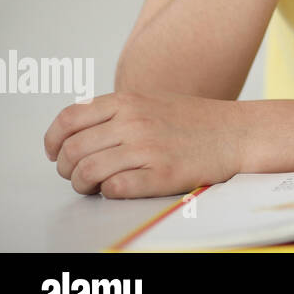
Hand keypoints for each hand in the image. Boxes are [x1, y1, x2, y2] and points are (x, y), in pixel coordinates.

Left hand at [44, 92, 244, 197]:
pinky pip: (114, 189)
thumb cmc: (197, 121)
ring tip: (97, 185)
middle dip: (67, 169)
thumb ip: (117, 112)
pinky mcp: (162, 174)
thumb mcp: (153, 102)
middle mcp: (133, 122)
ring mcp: (147, 148)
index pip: (69, 119)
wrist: (240, 133)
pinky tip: (120, 187)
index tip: (55, 153)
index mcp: (128, 101)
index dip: (53, 141)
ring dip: (84, 185)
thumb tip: (76, 131)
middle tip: (79, 174)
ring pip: (87, 172)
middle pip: (72, 151)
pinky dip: (109, 192)